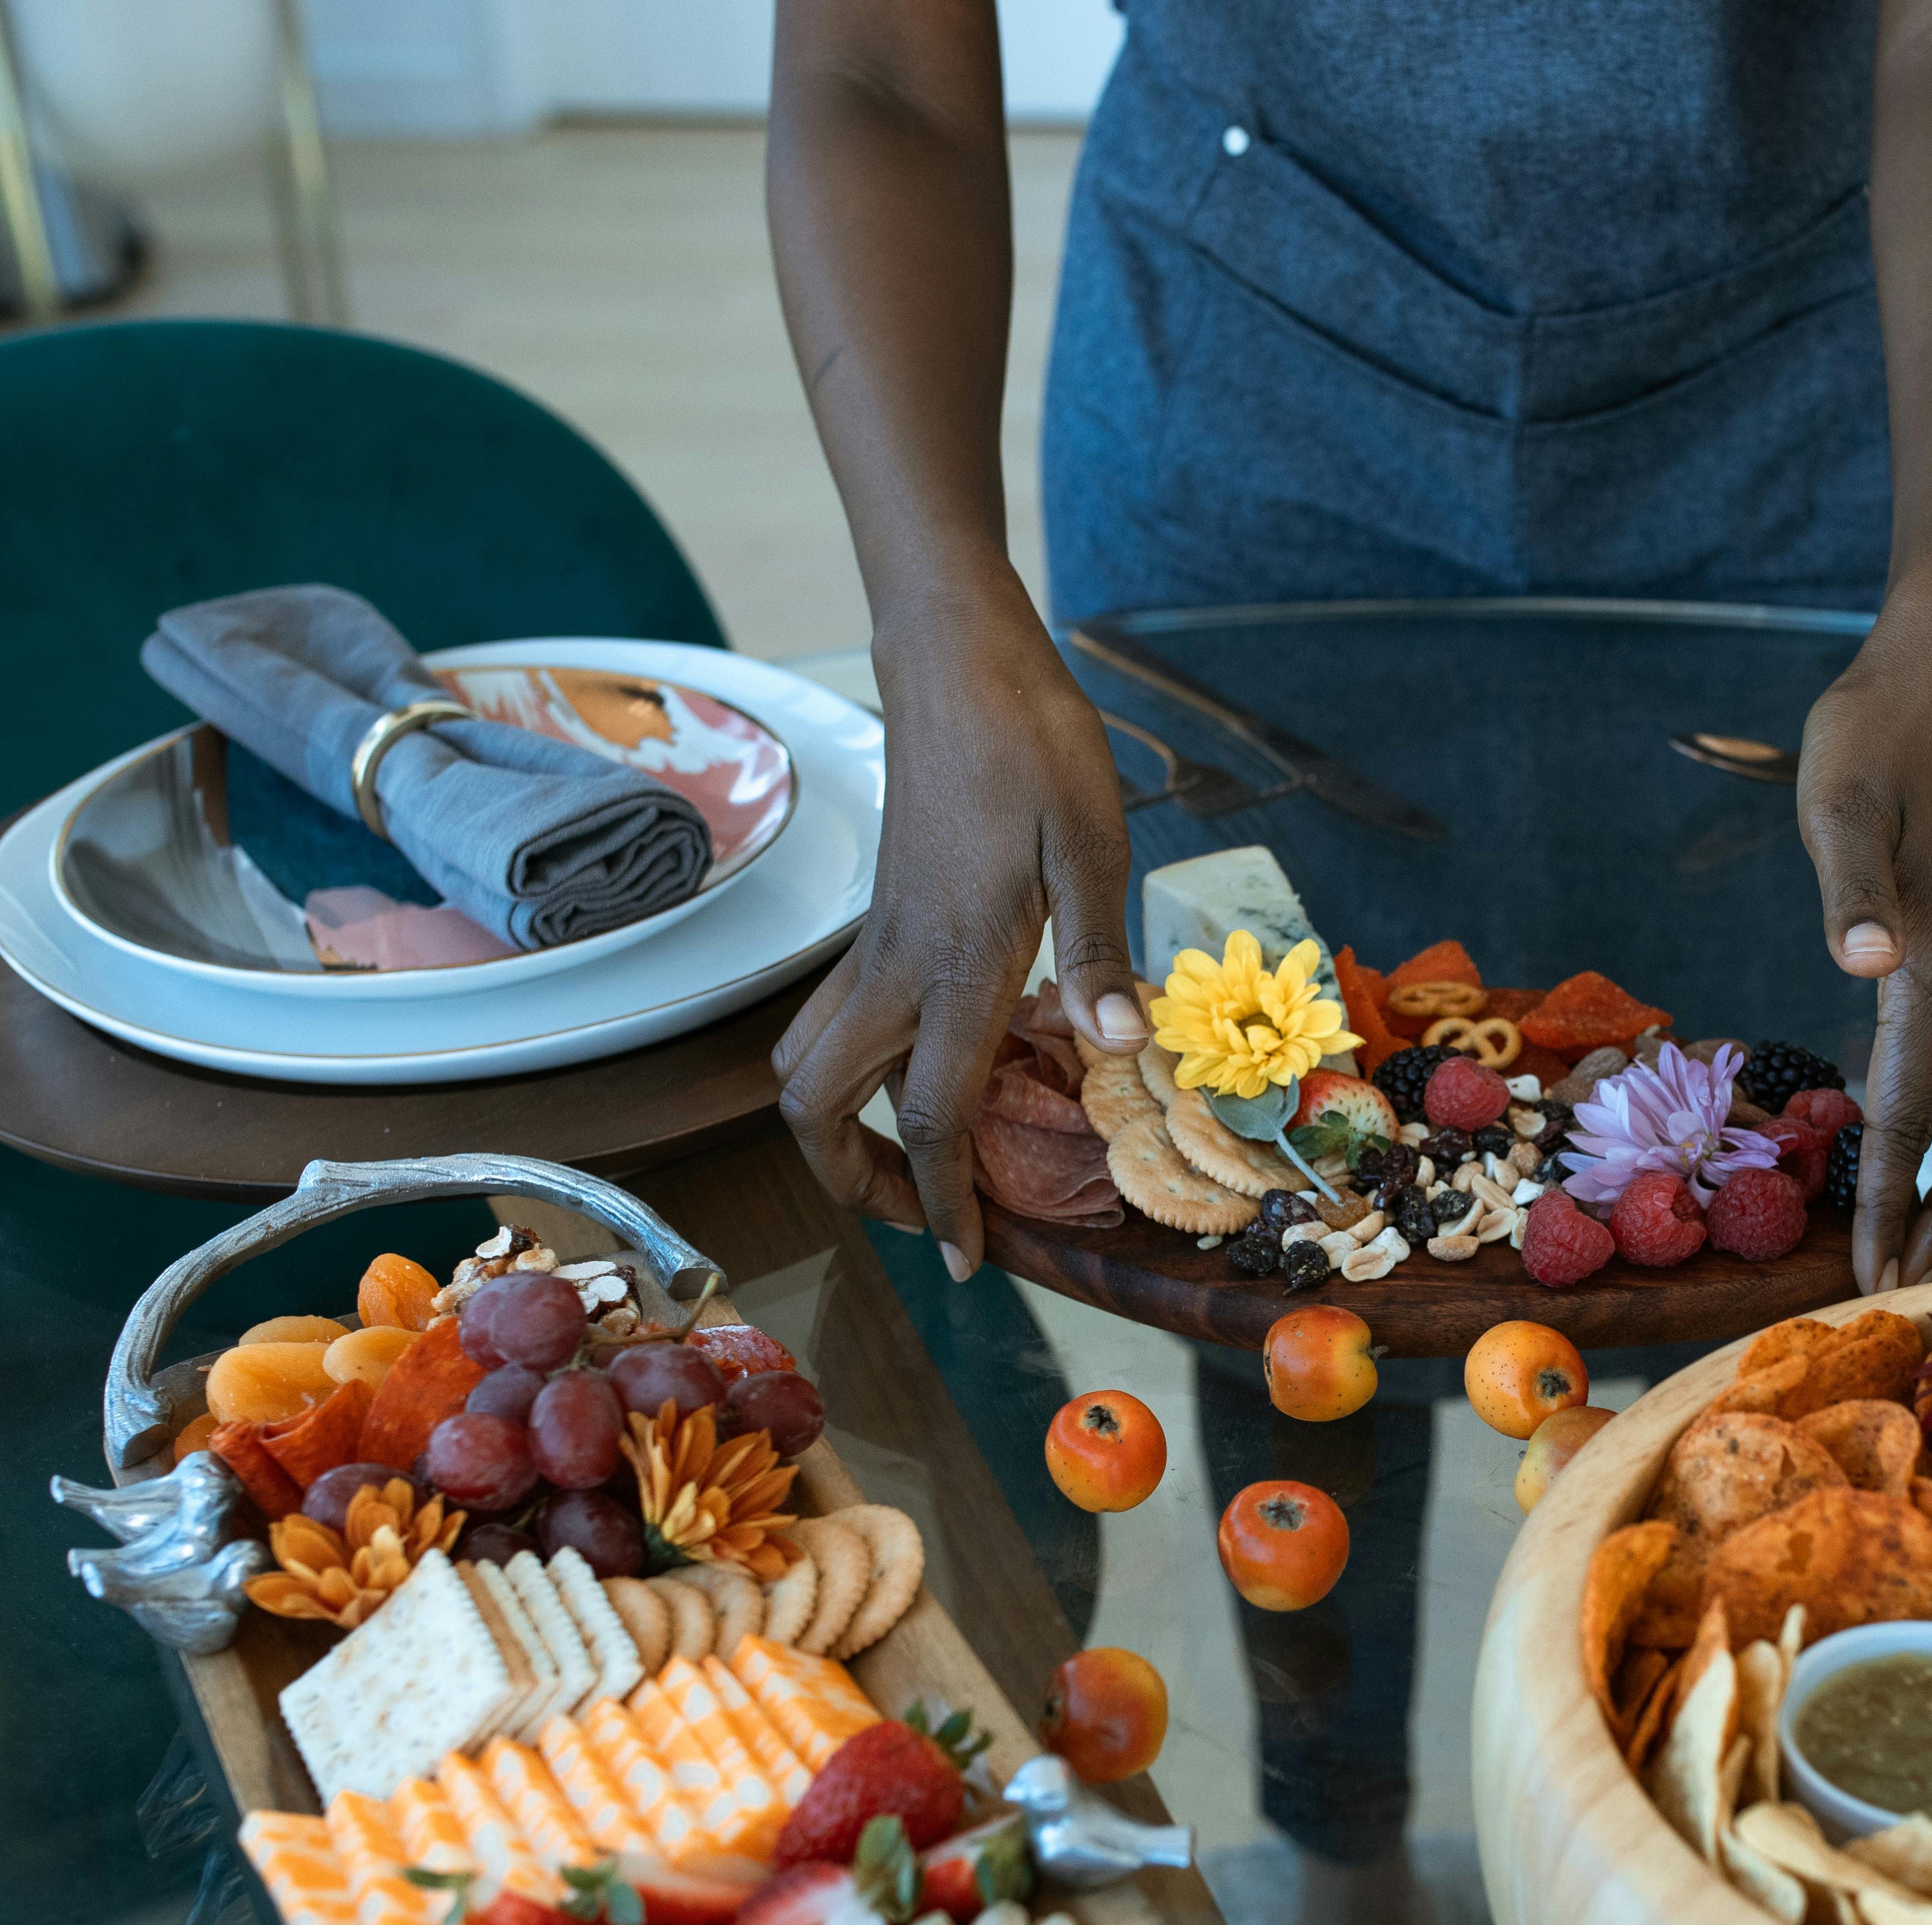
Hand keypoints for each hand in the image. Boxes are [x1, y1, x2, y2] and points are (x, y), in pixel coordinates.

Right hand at [773, 599, 1139, 1275]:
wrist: (957, 655)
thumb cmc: (1032, 736)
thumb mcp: (1092, 837)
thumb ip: (1100, 947)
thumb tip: (1121, 1045)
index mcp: (955, 958)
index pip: (931, 1113)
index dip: (942, 1201)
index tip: (966, 1262)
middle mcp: (896, 962)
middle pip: (816, 1104)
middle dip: (855, 1180)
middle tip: (924, 1217)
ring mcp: (878, 939)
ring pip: (810, 1062)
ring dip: (844, 1128)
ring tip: (919, 1164)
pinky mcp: (882, 916)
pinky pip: (845, 1019)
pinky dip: (867, 1070)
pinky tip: (938, 1069)